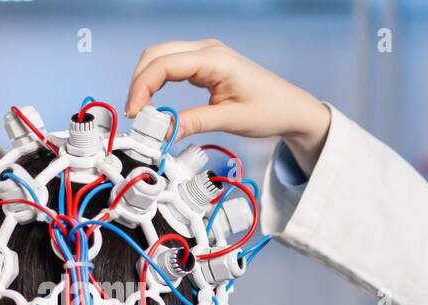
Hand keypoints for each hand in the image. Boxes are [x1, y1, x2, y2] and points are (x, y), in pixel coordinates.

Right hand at [125, 38, 331, 174]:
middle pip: (156, 56)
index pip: (164, 64)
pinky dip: (159, 82)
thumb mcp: (231, 120)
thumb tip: (163, 130)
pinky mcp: (206, 65)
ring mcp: (206, 55)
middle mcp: (208, 50)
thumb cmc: (271, 110)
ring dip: (147, 82)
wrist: (292, 109)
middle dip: (139, 83)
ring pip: (161, 59)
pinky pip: (173, 66)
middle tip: (135, 115)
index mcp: (215, 59)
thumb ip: (194, 122)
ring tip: (144, 112)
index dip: (143, 87)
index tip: (136, 113)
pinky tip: (156, 103)